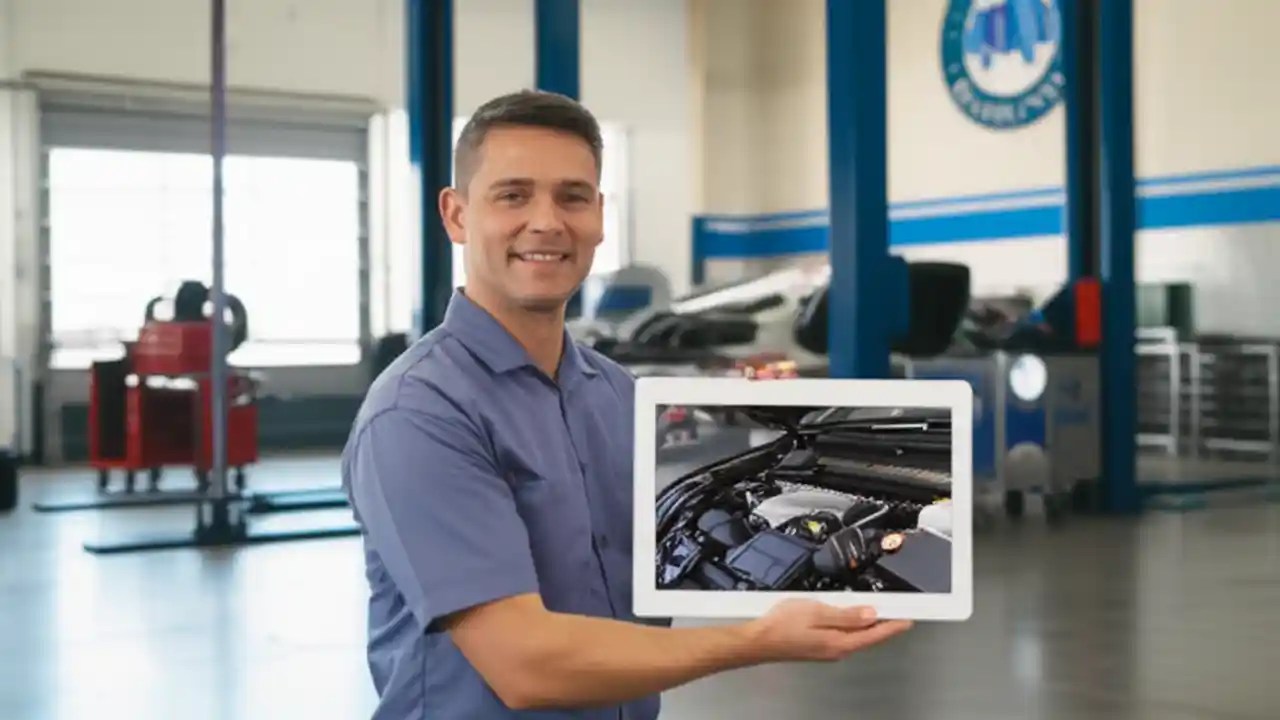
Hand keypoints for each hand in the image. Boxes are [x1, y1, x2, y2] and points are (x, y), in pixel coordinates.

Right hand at [744, 599, 912, 662]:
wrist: (759, 640)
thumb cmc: (782, 626)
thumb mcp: (817, 611)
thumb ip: (846, 614)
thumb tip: (870, 614)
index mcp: (840, 642)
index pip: (875, 634)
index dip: (893, 625)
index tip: (908, 618)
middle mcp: (836, 650)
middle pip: (868, 636)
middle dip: (884, 623)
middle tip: (898, 611)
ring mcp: (828, 650)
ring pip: (856, 636)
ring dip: (868, 624)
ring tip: (879, 610)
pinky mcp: (819, 647)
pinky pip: (844, 636)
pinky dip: (853, 626)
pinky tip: (851, 617)